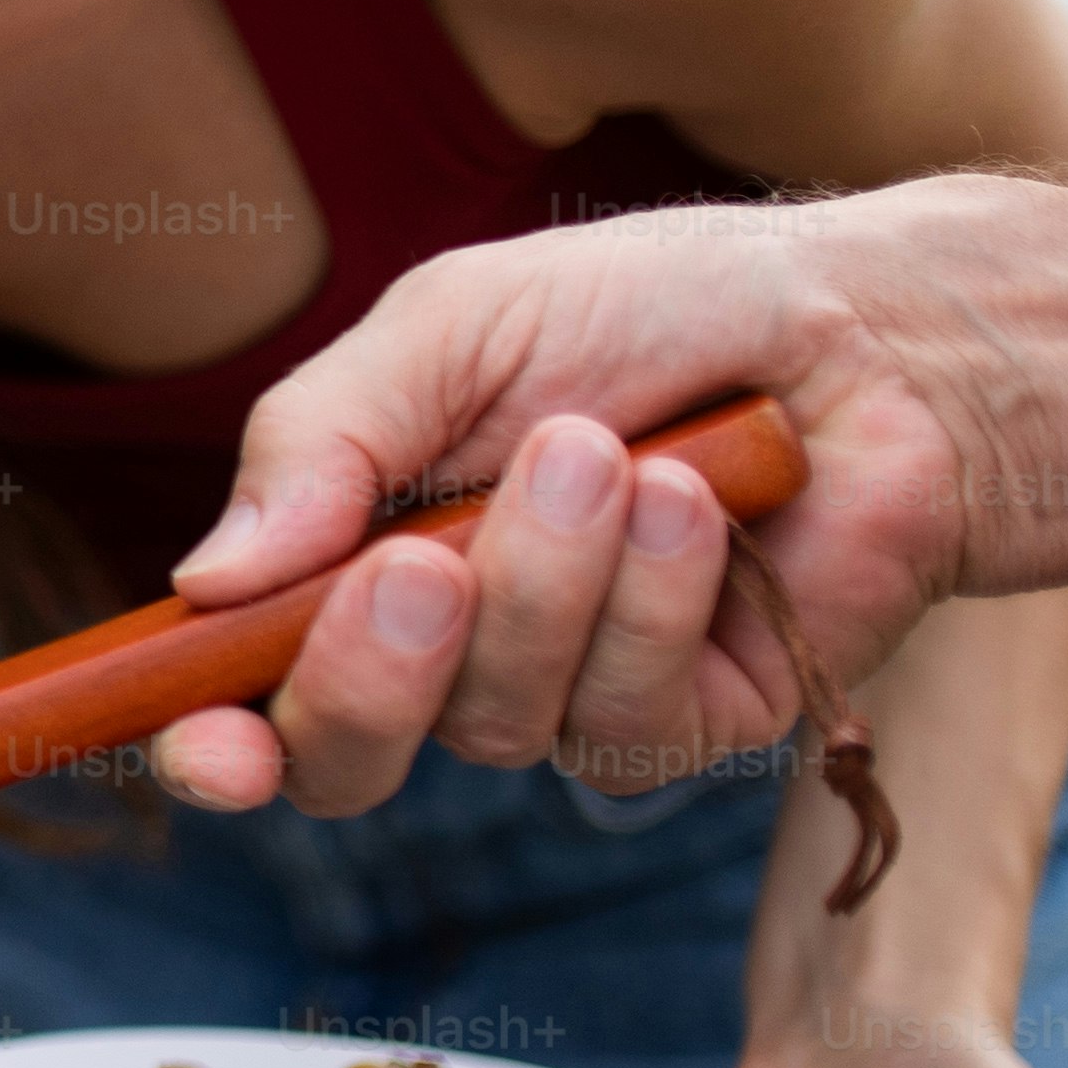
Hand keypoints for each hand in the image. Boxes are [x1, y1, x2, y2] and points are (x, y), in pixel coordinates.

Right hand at [153, 206, 976, 814]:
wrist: (863, 328)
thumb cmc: (651, 309)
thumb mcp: (448, 329)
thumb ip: (316, 441)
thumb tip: (206, 580)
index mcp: (358, 560)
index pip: (248, 694)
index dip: (207, 742)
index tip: (204, 743)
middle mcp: (451, 654)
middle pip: (346, 758)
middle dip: (367, 675)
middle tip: (420, 570)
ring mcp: (570, 697)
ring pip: (496, 723)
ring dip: (545, 580)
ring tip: (603, 452)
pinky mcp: (695, 725)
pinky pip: (627, 716)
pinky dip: (655, 596)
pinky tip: (700, 502)